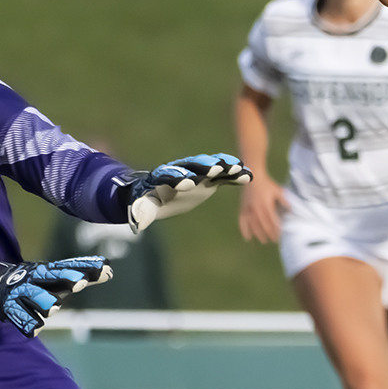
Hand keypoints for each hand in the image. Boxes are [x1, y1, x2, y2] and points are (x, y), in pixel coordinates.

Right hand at [0, 257, 113, 337]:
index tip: (104, 267)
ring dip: (45, 302)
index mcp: (47, 270)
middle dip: (66, 278)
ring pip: (35, 297)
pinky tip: (36, 331)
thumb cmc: (37, 281)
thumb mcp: (58, 277)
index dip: (85, 267)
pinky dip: (28, 324)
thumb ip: (82, 275)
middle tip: (81, 283)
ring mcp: (21, 293)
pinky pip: (20, 317)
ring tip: (54, 308)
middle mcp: (35, 279)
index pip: (69, 266)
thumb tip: (110, 271)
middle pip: (51, 277)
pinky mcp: (11, 309)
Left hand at [117, 153, 252, 232]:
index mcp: (163, 177)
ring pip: (211, 167)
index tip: (187, 183)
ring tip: (239, 169)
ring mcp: (196, 172)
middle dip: (204, 167)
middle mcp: (181, 171)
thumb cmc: (147, 201)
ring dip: (224, 167)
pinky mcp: (208, 178)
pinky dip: (234, 175)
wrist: (158, 191)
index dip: (178, 178)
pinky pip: (223, 176)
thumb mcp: (143, 207)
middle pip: (194, 166)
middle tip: (216, 169)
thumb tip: (138, 222)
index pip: (170, 175)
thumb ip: (143, 212)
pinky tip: (248, 176)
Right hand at [238, 174, 288, 242]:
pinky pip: (242, 222)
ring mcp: (249, 209)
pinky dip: (244, 230)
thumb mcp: (278, 191)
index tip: (280, 235)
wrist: (253, 176)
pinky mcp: (243, 208)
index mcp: (267, 205)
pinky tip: (248, 238)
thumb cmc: (267, 184)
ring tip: (263, 240)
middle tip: (274, 240)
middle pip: (263, 226)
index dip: (276, 229)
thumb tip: (292, 211)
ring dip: (259, 234)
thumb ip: (285, 202)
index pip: (272, 221)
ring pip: (253, 226)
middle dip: (269, 234)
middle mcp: (257, 209)